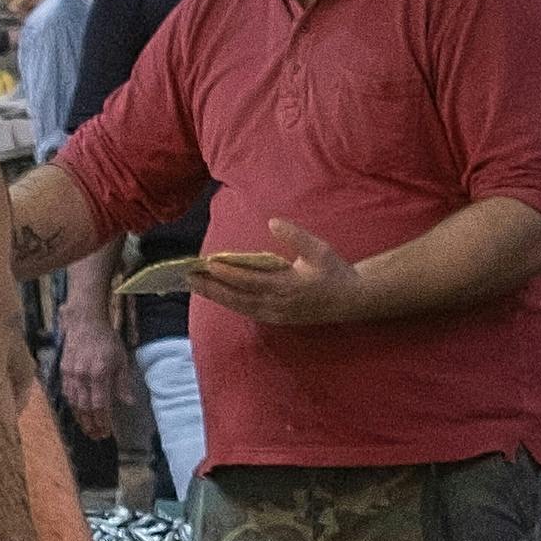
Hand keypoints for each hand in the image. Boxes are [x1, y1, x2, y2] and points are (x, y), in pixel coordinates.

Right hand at [61, 310, 126, 429]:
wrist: (85, 322)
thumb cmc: (106, 339)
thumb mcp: (121, 359)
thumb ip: (123, 382)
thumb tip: (128, 402)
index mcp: (99, 373)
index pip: (100, 404)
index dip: (103, 421)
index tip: (107, 431)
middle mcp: (83, 376)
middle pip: (85, 408)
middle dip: (91, 424)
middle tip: (97, 436)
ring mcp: (71, 374)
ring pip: (74, 403)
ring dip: (81, 418)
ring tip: (87, 429)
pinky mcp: (63, 371)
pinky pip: (67, 393)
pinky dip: (72, 406)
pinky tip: (77, 413)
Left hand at [193, 219, 351, 330]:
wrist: (352, 300)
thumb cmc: (335, 272)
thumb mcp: (319, 249)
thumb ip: (296, 236)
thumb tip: (273, 221)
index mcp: (287, 286)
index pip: (249, 280)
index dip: (227, 273)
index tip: (208, 263)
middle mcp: (277, 304)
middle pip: (237, 297)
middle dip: (211, 288)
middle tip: (188, 277)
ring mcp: (276, 314)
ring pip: (239, 306)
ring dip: (217, 297)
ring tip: (196, 285)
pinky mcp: (277, 319)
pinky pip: (248, 311)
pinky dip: (231, 303)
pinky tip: (218, 295)